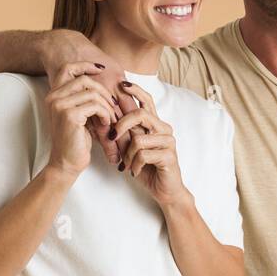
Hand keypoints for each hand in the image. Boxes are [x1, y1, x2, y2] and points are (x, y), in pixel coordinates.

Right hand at [42, 69, 119, 179]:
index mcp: (53, 95)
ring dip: (107, 107)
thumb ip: (84, 98)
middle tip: (113, 106)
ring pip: (93, 93)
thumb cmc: (76, 140)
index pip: (67, 69)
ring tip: (110, 120)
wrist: (67, 163)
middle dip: (104, 92)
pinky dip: (106, 114)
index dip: (85, 65)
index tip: (101, 69)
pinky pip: (96, 105)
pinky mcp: (69, 115)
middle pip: (85, 80)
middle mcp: (53, 97)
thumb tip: (102, 78)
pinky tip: (106, 125)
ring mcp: (60, 105)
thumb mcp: (80, 115)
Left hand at [112, 81, 190, 208]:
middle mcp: (164, 130)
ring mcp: (168, 142)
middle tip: (112, 136)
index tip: (121, 84)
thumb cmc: (147, 169)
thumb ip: (124, 133)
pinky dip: (134, 165)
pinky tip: (135, 172)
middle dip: (122, 124)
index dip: (135, 90)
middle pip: (141, 114)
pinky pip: (143, 154)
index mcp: (155, 125)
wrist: (165, 191)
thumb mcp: (131, 148)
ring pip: (139, 138)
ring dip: (127, 154)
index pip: (147, 101)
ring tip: (127, 165)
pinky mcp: (169, 156)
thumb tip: (107, 116)